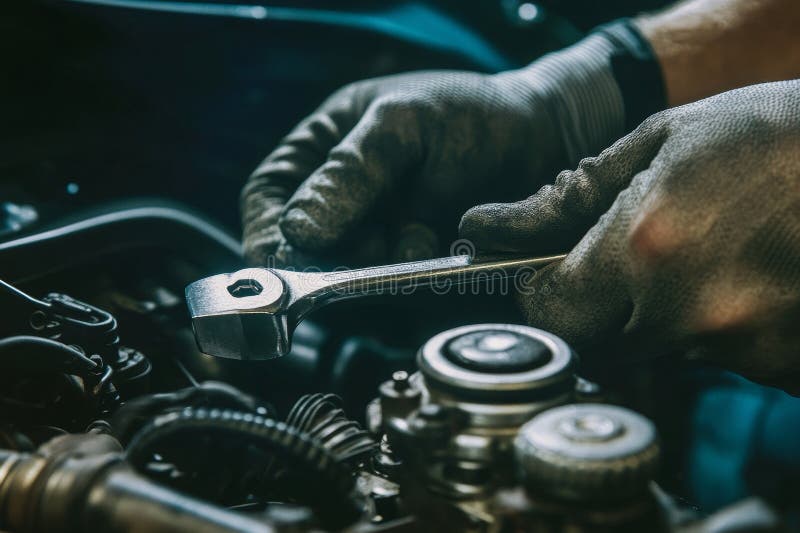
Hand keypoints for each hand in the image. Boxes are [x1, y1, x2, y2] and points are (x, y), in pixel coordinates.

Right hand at [242, 32, 629, 266]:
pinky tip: (444, 255)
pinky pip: (394, 296)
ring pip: (349, 278)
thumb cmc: (473, 115)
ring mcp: (379, 235)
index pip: (269, 195)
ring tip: (424, 236)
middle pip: (305, 248)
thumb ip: (353, 171)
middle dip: (333, 257)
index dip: (268, 232)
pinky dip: (413, 286)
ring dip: (378, 273)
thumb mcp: (406, 123)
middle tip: (373, 249)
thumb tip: (299, 229)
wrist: (547, 142)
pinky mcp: (412, 270)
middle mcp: (346, 198)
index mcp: (324, 149)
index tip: (286, 260)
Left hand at [460, 81, 799, 393]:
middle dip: (595, 309)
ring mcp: (743, 348)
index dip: (539, 293)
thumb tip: (497, 224)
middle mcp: (688, 311)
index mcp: (646, 247)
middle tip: (627, 262)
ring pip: (660, 352)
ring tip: (706, 255)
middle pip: (597, 344)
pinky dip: (717, 327)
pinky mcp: (783, 367)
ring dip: (661, 314)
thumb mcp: (663, 143)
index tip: (547, 275)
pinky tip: (744, 277)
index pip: (548, 311)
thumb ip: (571, 196)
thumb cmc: (774, 135)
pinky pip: (720, 360)